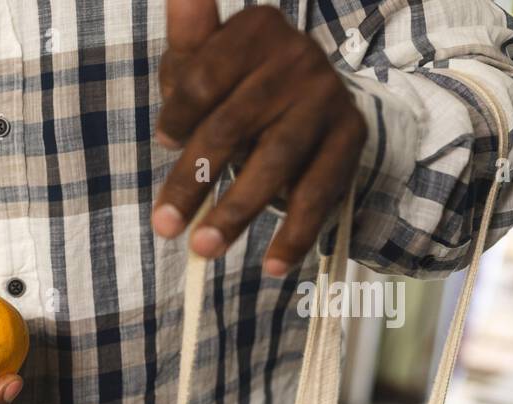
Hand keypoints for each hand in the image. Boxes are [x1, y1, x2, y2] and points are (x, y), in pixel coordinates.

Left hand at [152, 0, 366, 276]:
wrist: (307, 98)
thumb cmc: (233, 85)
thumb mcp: (202, 58)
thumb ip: (190, 33)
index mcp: (255, 29)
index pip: (206, 76)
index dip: (179, 115)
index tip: (161, 144)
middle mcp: (299, 56)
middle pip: (234, 124)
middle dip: (194, 180)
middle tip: (165, 228)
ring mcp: (328, 97)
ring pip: (276, 160)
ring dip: (238, 211)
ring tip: (204, 249)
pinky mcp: (351, 136)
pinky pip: (321, 189)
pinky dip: (296, 231)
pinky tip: (274, 266)